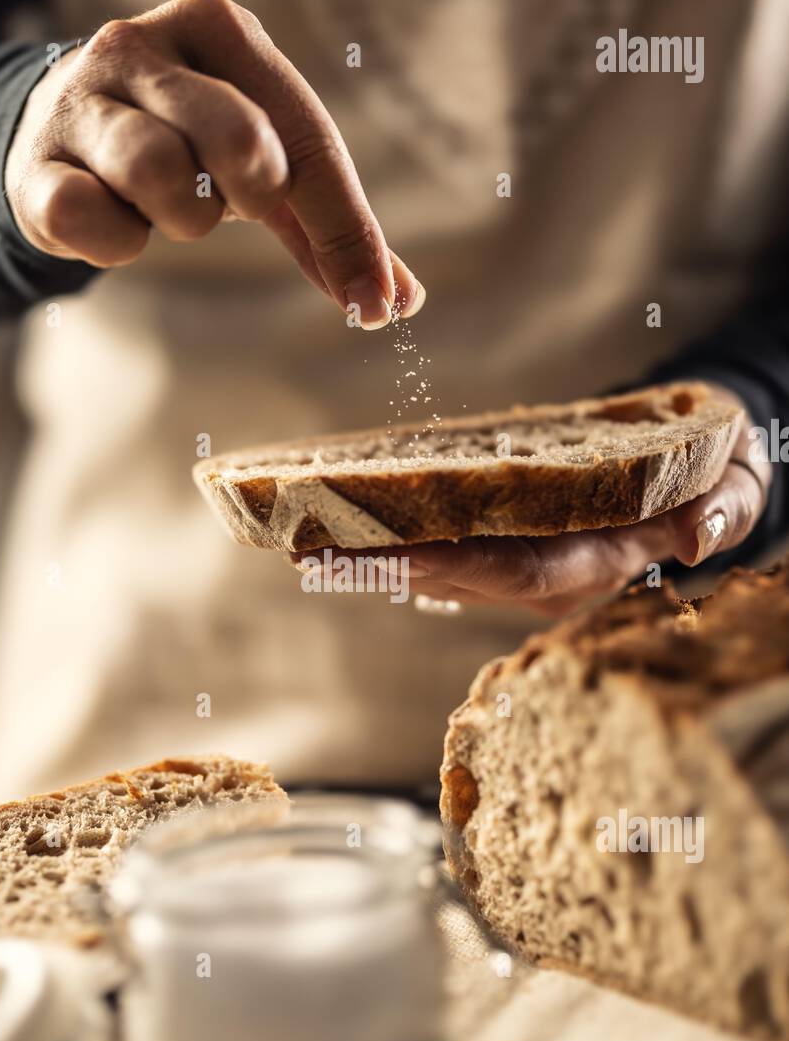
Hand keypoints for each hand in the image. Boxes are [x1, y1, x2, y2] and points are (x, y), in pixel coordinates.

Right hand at [4, 0, 422, 328]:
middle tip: (238, 204)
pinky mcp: (36, 164)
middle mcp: (143, 44)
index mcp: (219, 30)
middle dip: (255, 192)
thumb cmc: (185, 148)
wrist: (57, 137)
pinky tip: (114, 222)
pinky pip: (87, 218)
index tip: (374, 305)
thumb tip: (397, 302)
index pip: (304, 134)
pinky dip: (115, 243)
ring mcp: (82, 99)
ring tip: (171, 207)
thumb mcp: (265, 171)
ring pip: (158, 172)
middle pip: (237, 136)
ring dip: (181, 218)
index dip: (347, 228)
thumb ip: (330, 228)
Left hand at [299, 393, 768, 616]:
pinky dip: (390, 539)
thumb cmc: (717, 471)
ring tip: (303, 539)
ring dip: (373, 556)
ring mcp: (526, 560)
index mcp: (600, 559)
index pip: (519, 570)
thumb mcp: (737, 481)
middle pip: (459, 575)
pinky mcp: (507, 539)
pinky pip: (442, 544)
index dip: (454, 565)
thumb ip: (725, 507)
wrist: (697, 466)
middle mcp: (553, 571)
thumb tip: (698, 537)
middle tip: (309, 550)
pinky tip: (339, 528)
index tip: (386, 555)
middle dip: (385, 565)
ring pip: (440, 565)